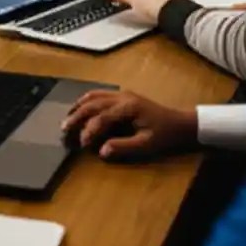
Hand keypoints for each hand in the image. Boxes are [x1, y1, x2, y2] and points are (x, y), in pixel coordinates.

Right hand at [62, 90, 196, 159]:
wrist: (181, 123)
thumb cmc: (165, 134)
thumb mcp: (147, 144)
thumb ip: (123, 147)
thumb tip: (102, 151)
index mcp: (128, 108)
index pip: (101, 118)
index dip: (88, 131)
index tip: (81, 144)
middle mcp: (122, 97)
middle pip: (92, 104)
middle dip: (77, 116)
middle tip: (64, 128)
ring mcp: (122, 94)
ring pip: (94, 96)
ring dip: (79, 106)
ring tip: (68, 118)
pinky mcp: (123, 96)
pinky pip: (100, 94)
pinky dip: (87, 101)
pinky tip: (81, 108)